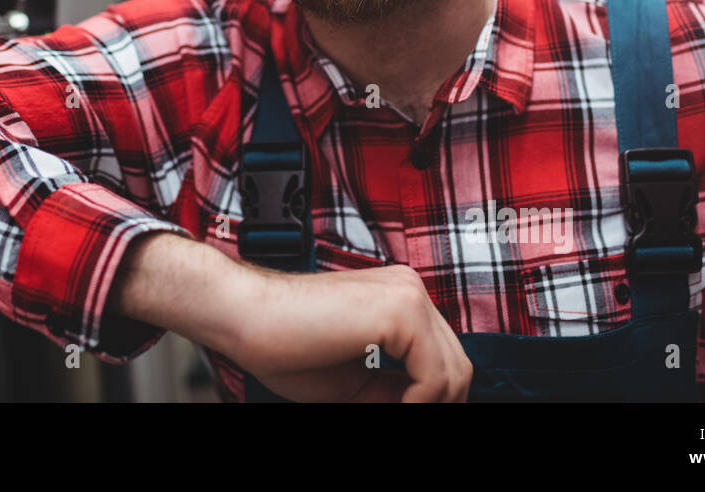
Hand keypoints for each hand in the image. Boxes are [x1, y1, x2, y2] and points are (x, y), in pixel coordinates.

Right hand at [229, 263, 471, 401]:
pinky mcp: (401, 310)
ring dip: (426, 405)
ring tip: (391, 410)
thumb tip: (425, 406)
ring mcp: (408, 295)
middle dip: (436, 405)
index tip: (405, 410)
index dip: (431, 399)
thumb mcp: (357, 381)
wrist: (245, 316)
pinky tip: (393, 405)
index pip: (443, 358)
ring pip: (454, 372)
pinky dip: (419, 403)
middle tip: (401, 414)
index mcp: (399, 299)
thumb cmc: (285, 345)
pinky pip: (437, 375)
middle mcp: (409, 289)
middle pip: (458, 366)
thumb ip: (395, 390)